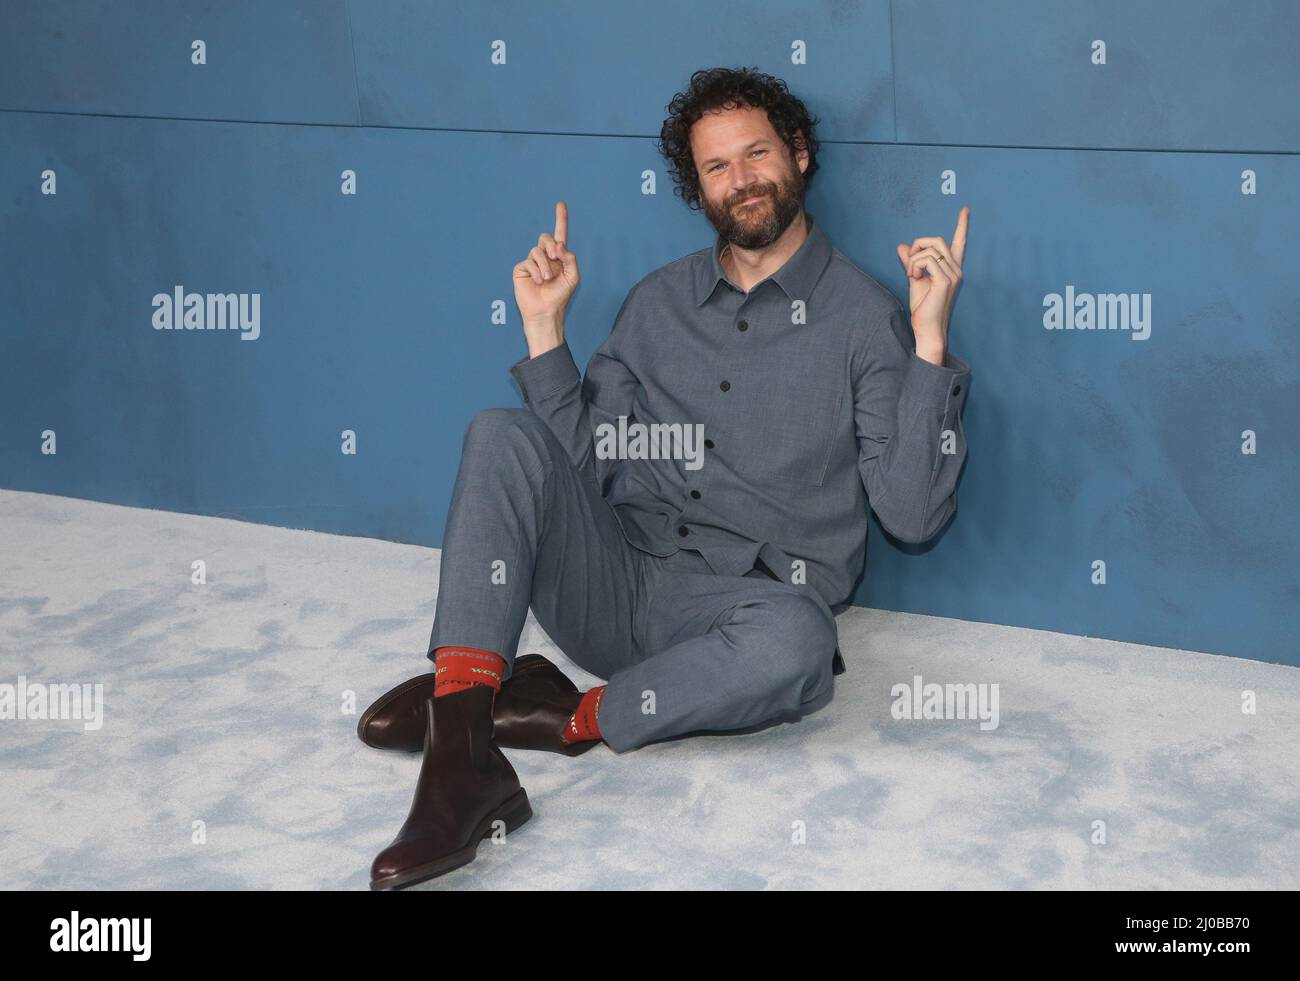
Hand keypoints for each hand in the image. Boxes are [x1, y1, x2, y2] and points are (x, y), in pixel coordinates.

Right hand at [513, 200, 580, 328]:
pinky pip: (528, 262)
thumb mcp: (573, 276)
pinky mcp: (521, 269)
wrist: (546, 311)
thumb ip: (570, 258)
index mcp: (559, 256)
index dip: (561, 219)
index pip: (560, 234)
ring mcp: (532, 262)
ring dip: (545, 264)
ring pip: (537, 250)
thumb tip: (559, 245)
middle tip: (555, 256)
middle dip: (551, 244)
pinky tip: (539, 281)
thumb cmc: (560, 295)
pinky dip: (536, 271)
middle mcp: (545, 256)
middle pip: (546, 238)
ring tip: (548, 279)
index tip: (561, 203)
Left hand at [896, 206, 968, 361]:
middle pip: (937, 240)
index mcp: (951, 268)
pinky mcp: (945, 281)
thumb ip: (910, 262)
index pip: (959, 243)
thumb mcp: (914, 279)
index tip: (965, 210)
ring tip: (912, 275)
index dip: (962, 225)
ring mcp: (953, 275)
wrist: (926, 328)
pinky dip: (915, 265)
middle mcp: (956, 269)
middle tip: (909, 265)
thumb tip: (902, 246)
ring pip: (930, 249)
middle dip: (918, 245)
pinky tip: (914, 277)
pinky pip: (927, 260)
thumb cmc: (923, 307)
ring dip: (914, 259)